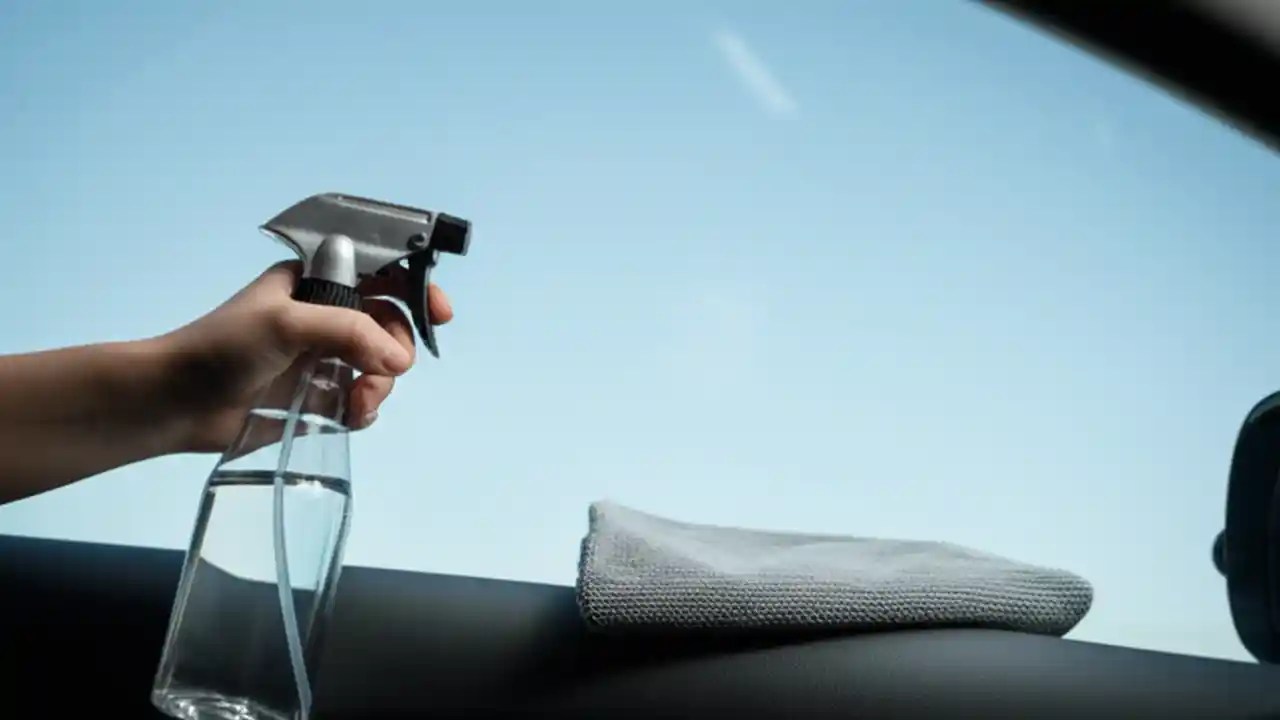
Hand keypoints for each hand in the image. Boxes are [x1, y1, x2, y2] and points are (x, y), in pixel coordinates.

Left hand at [157, 260, 452, 452]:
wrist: (177, 402)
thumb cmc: (223, 347)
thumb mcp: (286, 322)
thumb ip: (348, 330)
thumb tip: (397, 361)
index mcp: (315, 282)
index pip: (380, 272)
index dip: (414, 286)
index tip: (438, 313)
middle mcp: (326, 315)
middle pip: (391, 324)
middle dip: (397, 349)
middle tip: (388, 370)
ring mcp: (325, 358)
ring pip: (383, 366)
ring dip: (380, 386)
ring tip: (356, 404)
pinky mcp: (320, 397)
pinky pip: (365, 399)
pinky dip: (366, 409)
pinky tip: (349, 417)